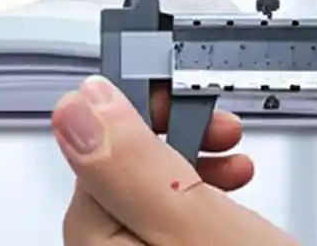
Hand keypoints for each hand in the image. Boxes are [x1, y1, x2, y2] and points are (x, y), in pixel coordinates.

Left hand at [56, 76, 296, 244]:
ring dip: (195, 163)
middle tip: (225, 126)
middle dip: (177, 134)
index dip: (147, 106)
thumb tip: (78, 106)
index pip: (97, 140)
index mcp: (93, 238)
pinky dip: (202, 201)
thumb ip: (132, 165)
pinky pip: (170, 221)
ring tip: (238, 160)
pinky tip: (233, 196)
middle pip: (125, 165)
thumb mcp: (195, 225)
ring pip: (152, 193)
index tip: (185, 86)